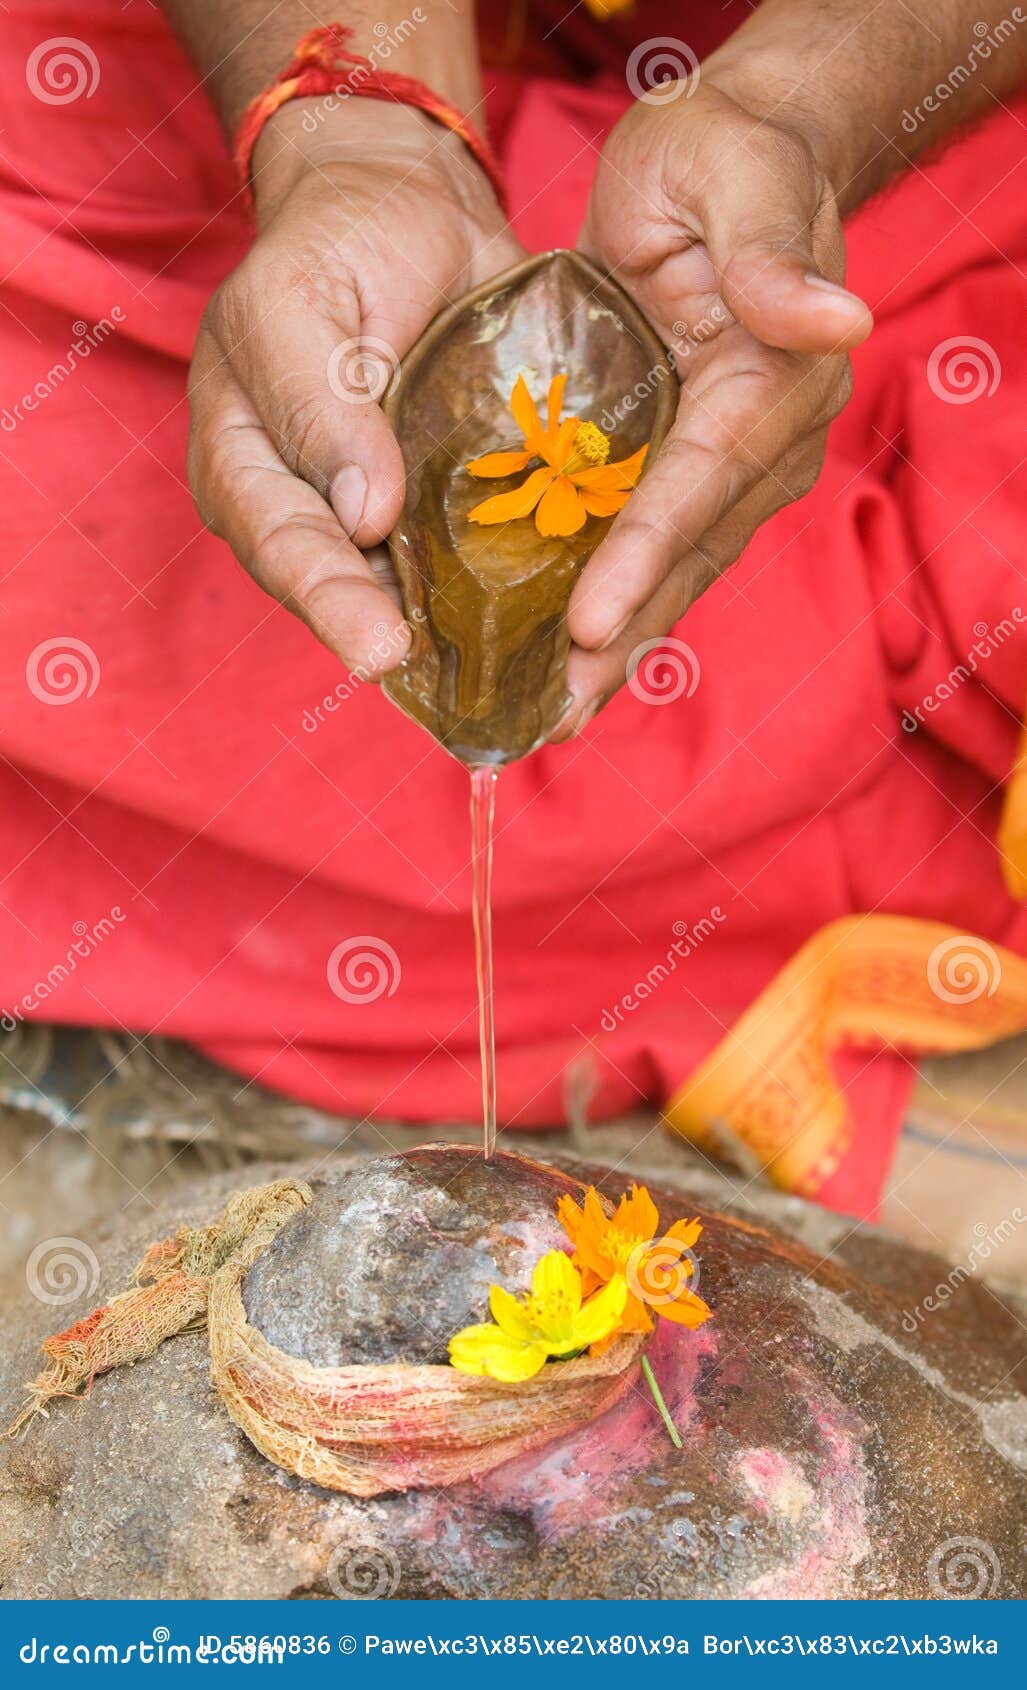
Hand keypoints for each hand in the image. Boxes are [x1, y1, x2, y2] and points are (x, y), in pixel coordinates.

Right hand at [187, 103, 523, 674]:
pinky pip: (478, 561)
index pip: (282, 547)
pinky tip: (553, 632)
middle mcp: (313, 509)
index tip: (379, 647)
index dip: (329, 601)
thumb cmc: (335, 243)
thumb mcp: (300, 300)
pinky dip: (513, 596)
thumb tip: (362, 514)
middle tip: (435, 682)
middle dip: (388, 639)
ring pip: (416, 592)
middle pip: (346, 592)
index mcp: (248, 465)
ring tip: (507, 683)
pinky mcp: (452, 507)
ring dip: (460, 641)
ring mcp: (385, 517)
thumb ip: (318, 402)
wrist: (411, 206)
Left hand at [557, 80, 872, 734]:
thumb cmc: (719, 154)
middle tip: (558, 707)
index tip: (589, 623)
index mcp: (774, 378)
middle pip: (692, 551)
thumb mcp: (726, 175)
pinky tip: (577, 652)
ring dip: (625, 639)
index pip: (698, 483)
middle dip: (628, 631)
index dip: (643, 557)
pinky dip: (626, 601)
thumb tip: (838, 320)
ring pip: (682, 566)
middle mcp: (770, 437)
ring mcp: (742, 461)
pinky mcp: (704, 465)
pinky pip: (666, 547)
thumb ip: (769, 254)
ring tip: (559, 709)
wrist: (733, 156)